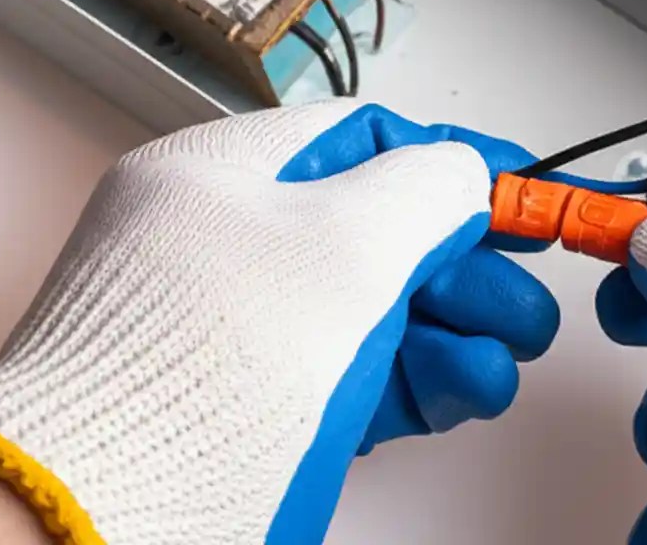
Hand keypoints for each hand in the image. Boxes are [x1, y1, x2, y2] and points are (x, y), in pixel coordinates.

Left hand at [0, 102, 558, 544]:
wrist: (121, 510)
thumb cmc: (207, 368)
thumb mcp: (342, 243)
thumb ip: (425, 188)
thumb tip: (465, 174)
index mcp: (229, 176)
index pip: (365, 139)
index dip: (454, 160)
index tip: (522, 184)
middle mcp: (240, 245)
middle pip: (387, 230)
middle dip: (471, 265)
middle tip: (526, 293)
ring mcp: (257, 330)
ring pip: (387, 309)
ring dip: (462, 329)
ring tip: (511, 350)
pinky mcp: (275, 401)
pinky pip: (368, 369)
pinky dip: (427, 377)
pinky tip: (474, 387)